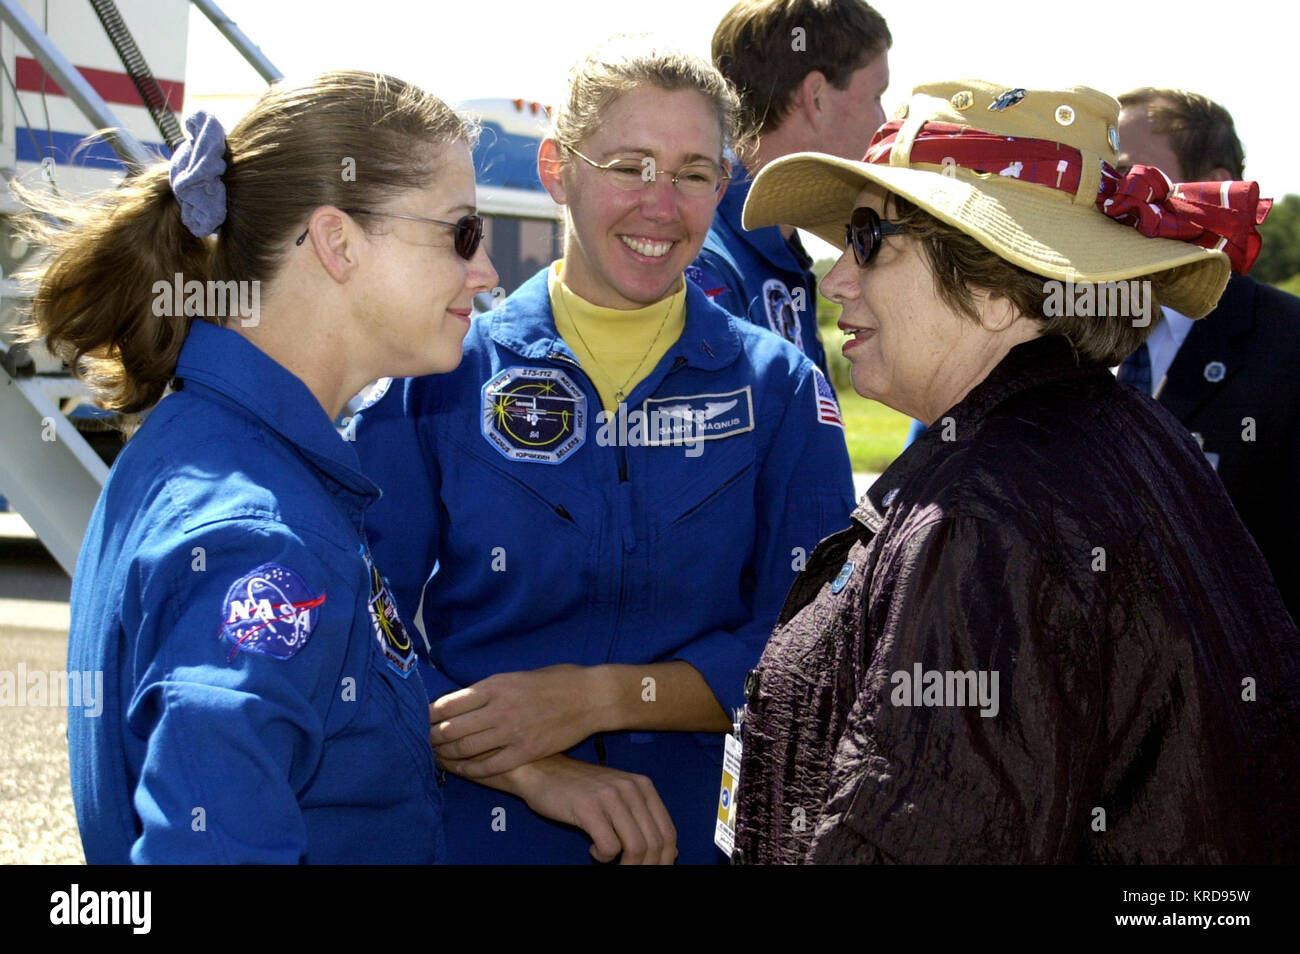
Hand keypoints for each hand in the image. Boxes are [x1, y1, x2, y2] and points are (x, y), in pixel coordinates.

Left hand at [429, 664, 604, 776]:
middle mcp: (499, 709)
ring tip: (437, 756)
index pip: (449, 703)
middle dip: (432, 738)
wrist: (590, 697)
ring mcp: (511, 732)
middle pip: (452, 729)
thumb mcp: (517, 676)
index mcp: (495, 685)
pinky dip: (470, 769)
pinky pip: (489, 766)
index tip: (422, 720)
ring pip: (466, 749)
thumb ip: (490, 690)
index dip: (430, 715)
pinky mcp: (525, 751)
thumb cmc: (556, 681)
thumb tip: (464, 700)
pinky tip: (461, 769)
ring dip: (446, 755)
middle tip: (424, 742)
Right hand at [442, 753, 676, 864]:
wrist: (542, 770)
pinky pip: (610, 847)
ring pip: (636, 847)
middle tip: (630, 872)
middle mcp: (631, 788)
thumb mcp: (618, 795)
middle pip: (655, 843)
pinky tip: (593, 849)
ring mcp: (610, 797)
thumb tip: (672, 852)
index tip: (655, 870)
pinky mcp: (589, 808)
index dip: (665, 859)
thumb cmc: (580, 788)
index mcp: (643, 786)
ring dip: (627, 866)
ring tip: (614, 865)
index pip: (668, 832)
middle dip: (647, 867)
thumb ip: (642, 818)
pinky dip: (604, 857)